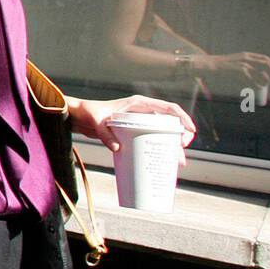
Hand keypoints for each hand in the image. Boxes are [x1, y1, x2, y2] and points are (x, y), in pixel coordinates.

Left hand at [68, 95, 195, 166]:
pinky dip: (159, 150)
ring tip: (177, 164)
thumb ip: (105, 134)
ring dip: (171, 147)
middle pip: (169, 124)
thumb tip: (117, 148)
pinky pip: (151, 140)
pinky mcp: (134, 132)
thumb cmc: (89, 113)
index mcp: (139, 104)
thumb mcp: (97, 122)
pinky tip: (163, 162)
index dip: (182, 118)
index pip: (167, 108)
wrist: (80, 117)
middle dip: (179, 139)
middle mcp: (142, 112)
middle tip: (180, 155)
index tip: (190, 131)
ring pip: (162, 134)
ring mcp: (139, 123)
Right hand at [206, 51, 269, 86]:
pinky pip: (252, 79)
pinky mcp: (240, 70)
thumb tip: (248, 69)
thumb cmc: (221, 64)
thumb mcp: (233, 60)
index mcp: (245, 54)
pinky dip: (256, 84)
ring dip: (265, 79)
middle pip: (264, 62)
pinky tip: (259, 87)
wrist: (211, 64)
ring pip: (259, 72)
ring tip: (267, 84)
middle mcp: (246, 57)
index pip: (262, 57)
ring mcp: (243, 63)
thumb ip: (241, 63)